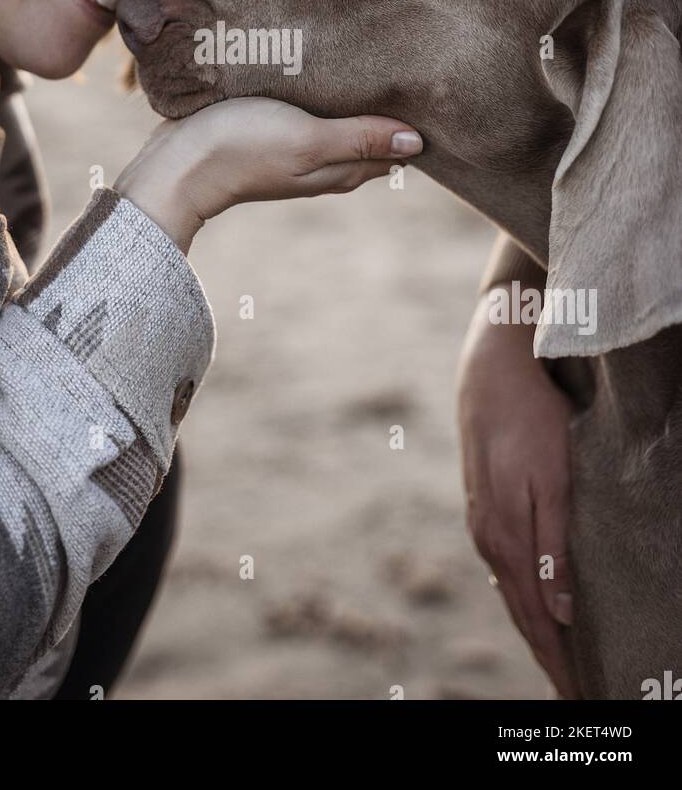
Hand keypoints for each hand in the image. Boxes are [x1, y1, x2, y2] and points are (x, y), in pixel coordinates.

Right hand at [114, 96, 422, 251]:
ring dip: (357, 105)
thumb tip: (419, 143)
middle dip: (391, 114)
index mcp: (339, 168)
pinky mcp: (265, 134)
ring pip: (339, 127)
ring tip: (378, 66)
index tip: (435, 91)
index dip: (413, 125)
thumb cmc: (241, 148)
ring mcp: (292, 151)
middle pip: (369, 139)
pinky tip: (323, 77)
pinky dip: (323, 101)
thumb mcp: (307, 140)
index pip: (393, 150)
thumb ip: (359, 139)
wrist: (173, 165)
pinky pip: (308, 117)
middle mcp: (321, 164)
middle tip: (415, 70)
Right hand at [456, 288, 579, 699]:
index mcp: (506, 541)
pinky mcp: (482, 504)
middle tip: (575, 692)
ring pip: (510, 592)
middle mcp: (487, 539)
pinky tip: (531, 601)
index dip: (559, 662)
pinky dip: (521, 596)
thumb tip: (560, 612)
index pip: (536, 621)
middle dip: (548, 657)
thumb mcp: (554, 480)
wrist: (489, 367)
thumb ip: (555, 548)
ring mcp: (480, 522)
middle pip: (520, 614)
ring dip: (534, 629)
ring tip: (559, 658)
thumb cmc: (531, 419)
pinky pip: (504, 567)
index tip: (582, 696)